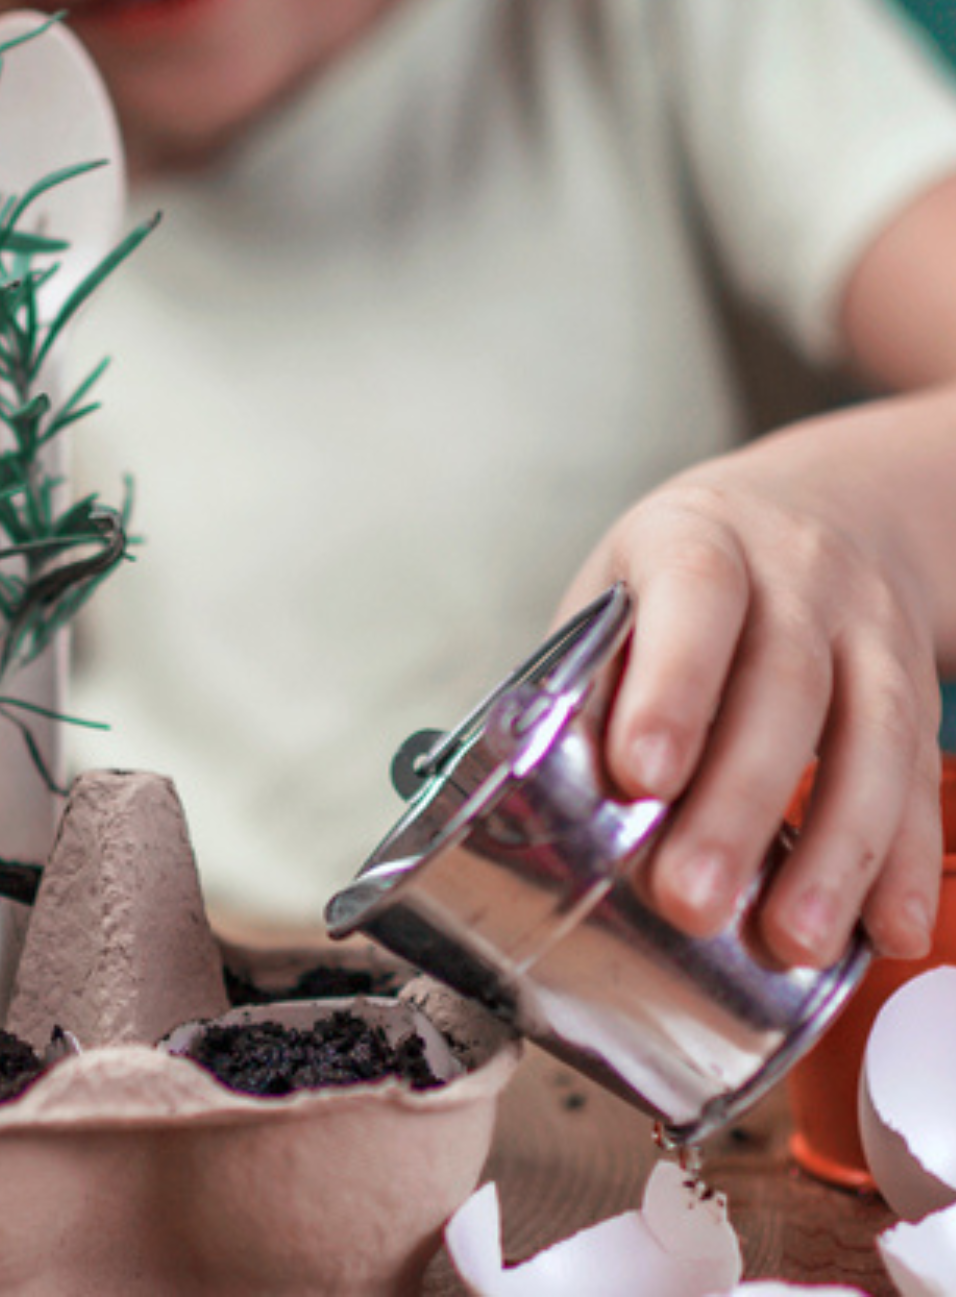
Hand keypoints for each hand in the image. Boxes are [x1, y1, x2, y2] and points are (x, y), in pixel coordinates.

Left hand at [558, 445, 944, 968]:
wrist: (825, 509)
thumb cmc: (687, 574)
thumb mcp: (621, 588)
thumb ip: (588, 677)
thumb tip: (533, 797)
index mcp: (700, 538)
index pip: (694, 595)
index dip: (672, 685)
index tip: (640, 777)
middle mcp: (799, 575)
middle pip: (785, 684)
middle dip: (739, 802)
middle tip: (691, 897)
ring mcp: (870, 631)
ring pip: (872, 737)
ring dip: (836, 851)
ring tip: (791, 940)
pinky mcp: (916, 690)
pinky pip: (922, 778)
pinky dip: (909, 861)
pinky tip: (885, 928)